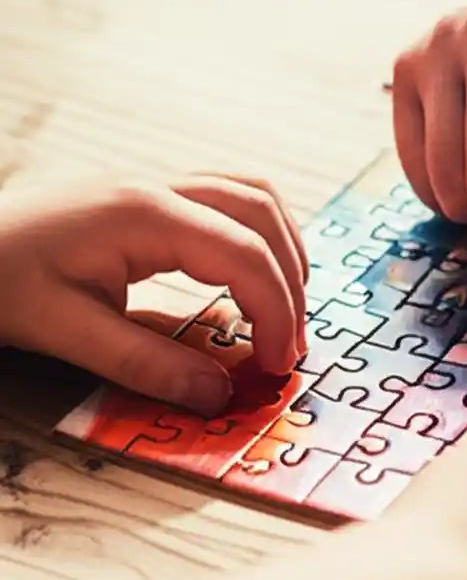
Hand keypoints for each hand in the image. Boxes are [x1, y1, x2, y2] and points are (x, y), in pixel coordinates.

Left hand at [0, 175, 307, 413]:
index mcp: (142, 215)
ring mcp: (153, 186)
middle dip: (289, 282)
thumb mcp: (63, 331)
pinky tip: (247, 277)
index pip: (244, 254)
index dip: (275, 312)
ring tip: (282, 308)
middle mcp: (157, 188)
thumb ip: (145, 364)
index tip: (275, 364)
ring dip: (282, 248)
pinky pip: (228, 199)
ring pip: (252, 195)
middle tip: (285, 344)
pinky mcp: (147, 198)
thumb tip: (219, 394)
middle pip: (262, 214)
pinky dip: (256, 236)